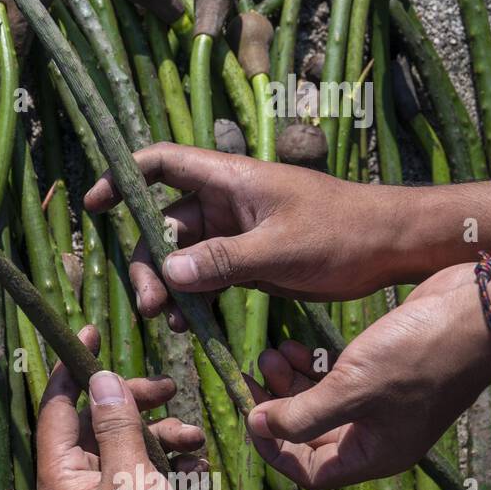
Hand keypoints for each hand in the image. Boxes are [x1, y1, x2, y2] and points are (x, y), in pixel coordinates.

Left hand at [37, 325, 207, 489]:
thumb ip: (118, 427)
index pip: (56, 405)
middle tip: (165, 388)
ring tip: (193, 436)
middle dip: (133, 401)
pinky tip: (197, 464)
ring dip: (163, 433)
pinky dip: (173, 461)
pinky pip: (151, 470)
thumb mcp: (130, 480)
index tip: (90, 333)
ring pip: (130, 442)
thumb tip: (102, 379)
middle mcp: (79, 479)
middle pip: (99, 419)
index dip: (72, 368)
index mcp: (61, 471)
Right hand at [83, 143, 473, 330]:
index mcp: (230, 181)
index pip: (163, 164)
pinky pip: (207, 276)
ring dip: (169, 287)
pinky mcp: (249, 260)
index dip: (124, 177)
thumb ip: (223, 261)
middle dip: (150, 263)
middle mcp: (226, 203)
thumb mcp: (280, 248)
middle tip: (150, 305)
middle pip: (164, 224)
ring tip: (169, 322)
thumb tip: (167, 272)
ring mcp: (236, 232)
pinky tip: (189, 325)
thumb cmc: (344, 232)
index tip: (95, 205)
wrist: (394, 246)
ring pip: (183, 256)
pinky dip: (194, 298)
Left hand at [247, 257, 490, 489]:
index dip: (273, 450)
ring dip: (289, 384)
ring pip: (320, 405)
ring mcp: (382, 404)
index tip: (248, 415)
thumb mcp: (351, 390)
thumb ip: (301, 415)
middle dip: (276, 409)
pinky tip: (293, 346)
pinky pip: (335, 381)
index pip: (310, 472)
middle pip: (310, 437)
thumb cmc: (418, 356)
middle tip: (250, 377)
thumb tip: (257, 425)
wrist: (477, 313)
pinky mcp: (383, 373)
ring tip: (270, 353)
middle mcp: (378, 435)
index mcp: (374, 454)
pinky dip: (310, 368)